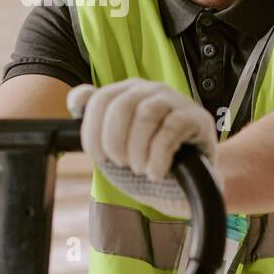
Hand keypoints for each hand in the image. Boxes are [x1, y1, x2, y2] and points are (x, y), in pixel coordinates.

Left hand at [67, 78, 220, 214]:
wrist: (187, 182)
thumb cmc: (149, 159)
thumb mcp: (117, 144)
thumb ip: (97, 122)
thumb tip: (76, 100)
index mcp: (128, 92)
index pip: (100, 98)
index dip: (92, 131)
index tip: (98, 157)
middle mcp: (150, 90)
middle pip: (121, 106)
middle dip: (115, 142)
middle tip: (121, 164)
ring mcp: (175, 101)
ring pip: (146, 115)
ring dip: (137, 150)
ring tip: (140, 169)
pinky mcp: (197, 118)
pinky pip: (171, 130)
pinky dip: (158, 157)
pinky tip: (156, 172)